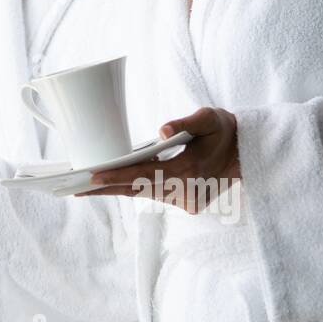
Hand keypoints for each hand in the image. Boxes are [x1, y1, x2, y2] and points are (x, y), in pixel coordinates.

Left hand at [77, 107, 239, 213]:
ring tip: (85, 185)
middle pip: (137, 189)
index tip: (92, 177)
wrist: (248, 154)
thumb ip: (185, 122)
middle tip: (74, 186)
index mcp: (189, 170)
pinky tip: (112, 183)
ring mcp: (186, 200)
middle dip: (105, 187)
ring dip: (117, 188)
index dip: (117, 176)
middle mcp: (185, 191)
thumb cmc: (224, 131)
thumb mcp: (209, 118)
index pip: (144, 175)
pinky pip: (154, 194)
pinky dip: (135, 187)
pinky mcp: (187, 203)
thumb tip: (162, 129)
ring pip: (144, 194)